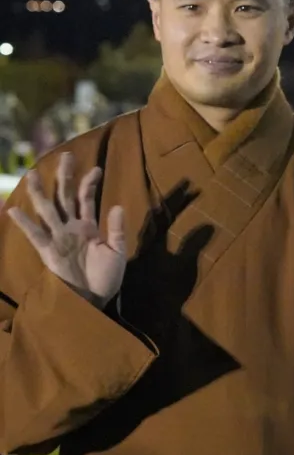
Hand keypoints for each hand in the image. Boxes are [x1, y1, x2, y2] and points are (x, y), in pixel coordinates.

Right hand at [7, 152, 126, 309]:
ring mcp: (59, 238)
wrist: (94, 299)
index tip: (97, 168)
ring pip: (48, 211)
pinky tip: (14, 209)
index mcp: (88, 227)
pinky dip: (25, 223)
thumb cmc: (106, 277)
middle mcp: (71, 228)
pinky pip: (36, 235)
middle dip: (65, 177)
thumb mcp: (117, 251)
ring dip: (40, 193)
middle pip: (65, 197)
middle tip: (66, 155)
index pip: (87, 199)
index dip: (90, 184)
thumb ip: (117, 230)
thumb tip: (119, 205)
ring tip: (33, 174)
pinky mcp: (49, 251)